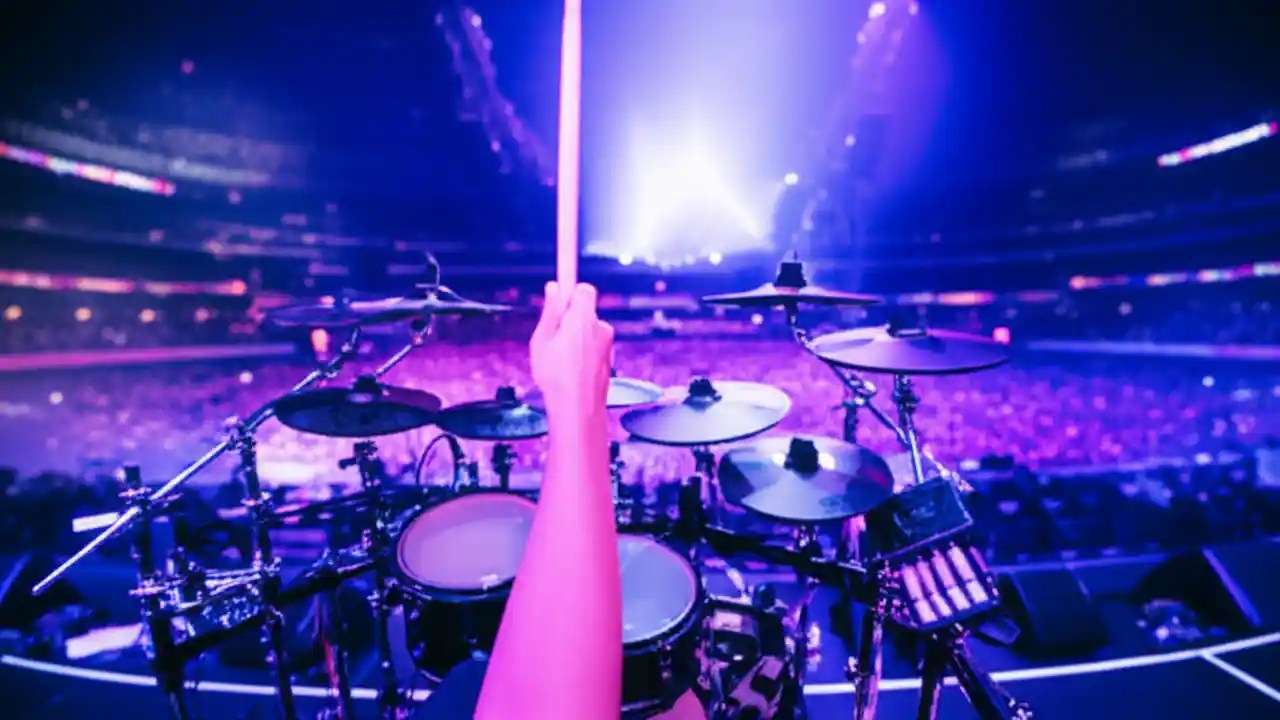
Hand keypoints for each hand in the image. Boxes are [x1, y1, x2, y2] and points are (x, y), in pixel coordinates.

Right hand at [530, 281, 613, 422]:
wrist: (579, 411)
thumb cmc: (555, 376)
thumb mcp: (542, 341)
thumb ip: (551, 312)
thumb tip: (554, 287)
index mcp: (583, 319)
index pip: (584, 289)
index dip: (571, 292)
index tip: (559, 296)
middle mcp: (601, 328)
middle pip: (586, 311)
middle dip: (570, 318)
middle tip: (552, 337)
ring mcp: (607, 345)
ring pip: (589, 331)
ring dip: (576, 338)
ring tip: (560, 359)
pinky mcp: (609, 359)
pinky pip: (594, 347)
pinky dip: (584, 352)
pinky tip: (572, 369)